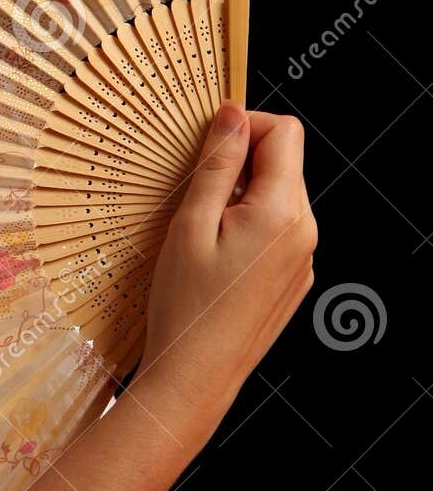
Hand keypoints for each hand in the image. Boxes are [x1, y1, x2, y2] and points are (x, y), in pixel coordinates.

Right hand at [136, 105, 317, 421]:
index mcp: (282, 213)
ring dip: (242, 196)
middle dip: (240, 163)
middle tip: (194, 190)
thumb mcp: (191, 224)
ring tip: (202, 230)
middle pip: (283, 164)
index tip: (206, 143)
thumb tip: (232, 115)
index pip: (283, 133)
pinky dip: (248, 226)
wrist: (195, 376)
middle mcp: (304, 233)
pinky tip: (215, 256)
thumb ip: (216, 164)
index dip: (244, 125)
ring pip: (278, 198)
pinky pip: (277, 232)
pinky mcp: (293, 280)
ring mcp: (303, 260)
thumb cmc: (185, 305)